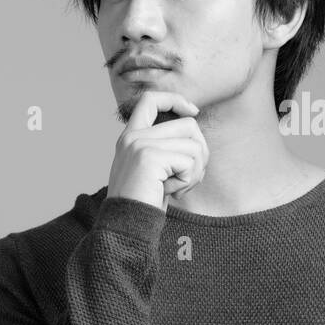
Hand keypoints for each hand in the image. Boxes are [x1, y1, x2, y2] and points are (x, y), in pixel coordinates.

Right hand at [107, 90, 208, 211]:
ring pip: (194, 145)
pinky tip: (170, 192)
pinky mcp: (150, 157)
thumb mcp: (152, 167)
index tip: (192, 111)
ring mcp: (140, 145)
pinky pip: (189, 162)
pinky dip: (188, 181)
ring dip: (195, 171)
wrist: (124, 224)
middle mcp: (133, 137)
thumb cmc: (142, 201)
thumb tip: (192, 122)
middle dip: (200, 152)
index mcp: (130, 136)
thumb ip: (164, 145)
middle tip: (188, 176)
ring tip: (177, 187)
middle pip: (188, 124)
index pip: (150, 99)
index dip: (176, 99)